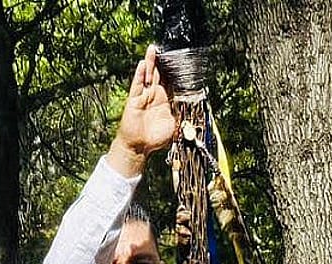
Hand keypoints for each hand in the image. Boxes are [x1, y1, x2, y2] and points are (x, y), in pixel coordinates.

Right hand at [107, 45, 175, 176]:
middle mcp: (155, 95)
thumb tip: (196, 110)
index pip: (172, 82)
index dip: (176, 72)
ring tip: (153, 48)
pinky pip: (137, 84)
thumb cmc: (156, 138)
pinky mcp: (134, 99)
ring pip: (148, 75)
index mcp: (166, 101)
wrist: (140, 147)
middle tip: (167, 48)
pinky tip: (143, 63)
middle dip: (163, 61)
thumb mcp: (175, 126)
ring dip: (151, 61)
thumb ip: (184, 116)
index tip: (181, 60)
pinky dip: (140, 73)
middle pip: (160, 74)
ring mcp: (144, 95)